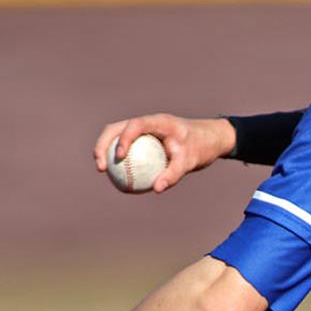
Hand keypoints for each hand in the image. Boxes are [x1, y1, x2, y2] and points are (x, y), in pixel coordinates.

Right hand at [93, 114, 235, 193]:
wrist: (210, 139)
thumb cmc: (201, 147)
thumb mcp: (190, 161)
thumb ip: (173, 174)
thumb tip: (156, 188)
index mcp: (159, 121)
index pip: (135, 124)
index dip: (123, 138)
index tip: (119, 157)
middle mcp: (148, 122)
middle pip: (117, 127)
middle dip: (103, 144)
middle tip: (100, 166)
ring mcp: (144, 128)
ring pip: (117, 135)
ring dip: (105, 149)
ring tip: (102, 170)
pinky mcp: (144, 137)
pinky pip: (126, 146)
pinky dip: (117, 157)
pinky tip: (115, 176)